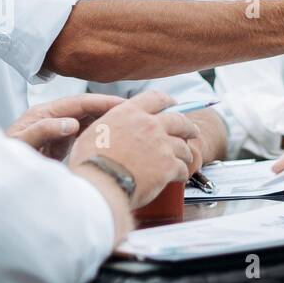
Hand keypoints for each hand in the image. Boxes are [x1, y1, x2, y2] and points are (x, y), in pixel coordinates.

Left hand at [6, 94, 124, 160]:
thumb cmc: (5, 158)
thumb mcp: (22, 143)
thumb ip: (44, 130)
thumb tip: (70, 122)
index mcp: (44, 113)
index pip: (80, 102)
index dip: (103, 102)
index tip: (124, 104)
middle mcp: (54, 119)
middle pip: (88, 110)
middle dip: (111, 110)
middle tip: (136, 113)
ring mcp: (59, 131)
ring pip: (89, 123)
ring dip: (108, 124)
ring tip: (131, 127)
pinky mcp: (62, 145)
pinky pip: (85, 137)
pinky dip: (100, 137)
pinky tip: (114, 142)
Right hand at [68, 90, 198, 208]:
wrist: (100, 184)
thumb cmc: (90, 162)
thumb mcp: (96, 132)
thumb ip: (113, 124)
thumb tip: (117, 126)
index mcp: (130, 113)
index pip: (155, 98)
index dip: (168, 101)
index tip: (174, 104)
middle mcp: (149, 124)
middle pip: (179, 120)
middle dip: (188, 126)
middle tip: (193, 132)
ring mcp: (161, 144)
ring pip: (183, 146)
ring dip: (186, 153)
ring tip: (185, 159)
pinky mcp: (169, 165)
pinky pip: (183, 168)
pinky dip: (183, 173)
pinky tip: (180, 177)